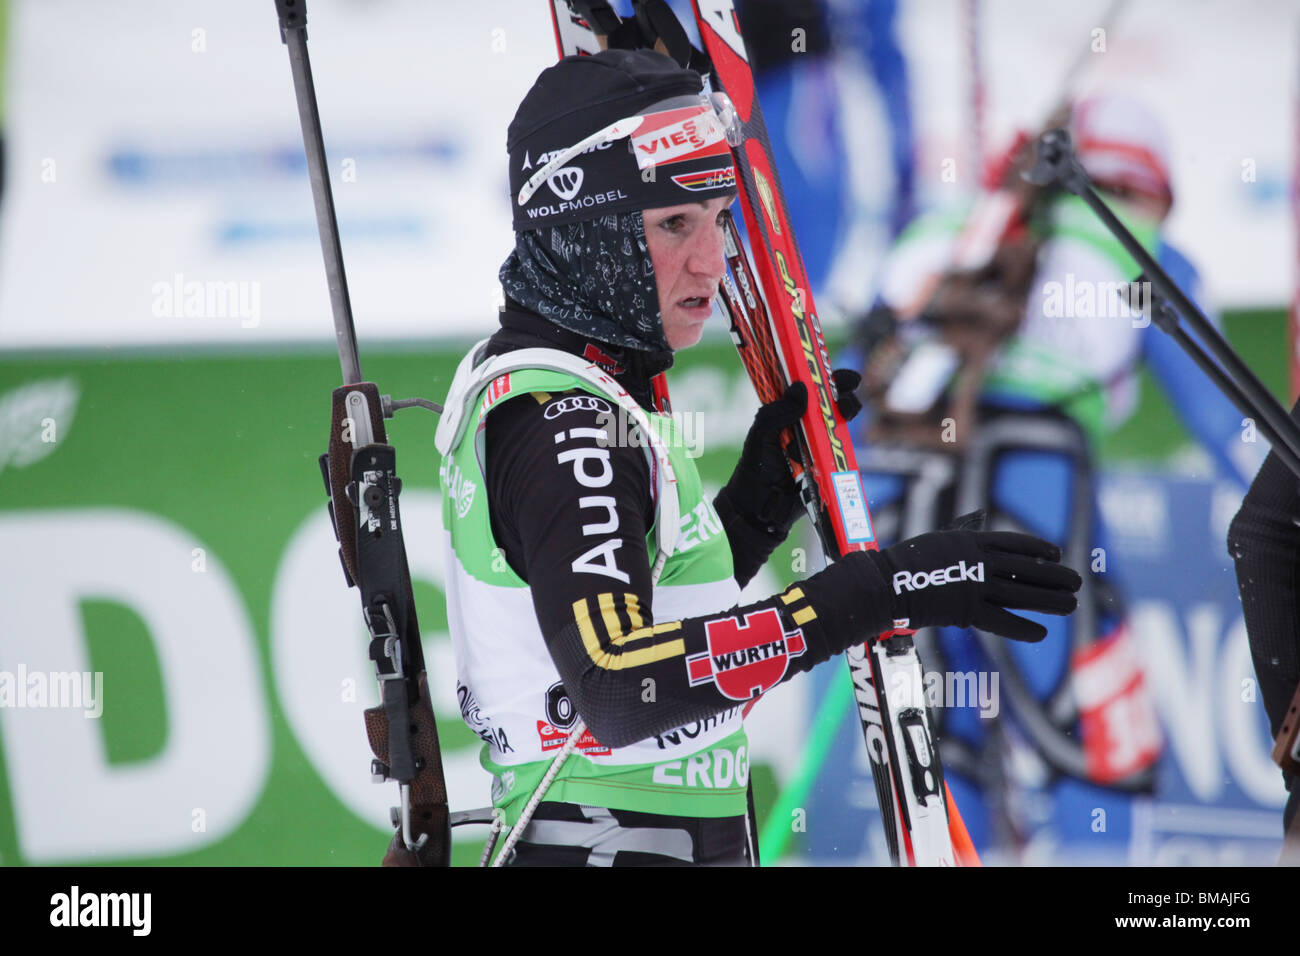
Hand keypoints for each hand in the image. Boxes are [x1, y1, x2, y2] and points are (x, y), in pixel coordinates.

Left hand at [723, 370, 864, 534]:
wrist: (760, 507)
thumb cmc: (755, 467)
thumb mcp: (761, 436)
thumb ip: (777, 412)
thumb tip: (802, 389)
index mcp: (788, 411)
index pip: (812, 386)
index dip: (828, 377)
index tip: (844, 376)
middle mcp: (807, 424)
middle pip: (834, 402)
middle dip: (844, 396)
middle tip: (846, 399)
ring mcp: (819, 444)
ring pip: (841, 425)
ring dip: (844, 420)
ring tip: (834, 425)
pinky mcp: (828, 463)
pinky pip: (841, 451)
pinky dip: (839, 448)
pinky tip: (823, 452)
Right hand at [868, 529, 1081, 641]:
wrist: (888, 582)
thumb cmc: (908, 559)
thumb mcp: (939, 538)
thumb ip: (962, 532)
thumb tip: (978, 520)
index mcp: (972, 541)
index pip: (1016, 544)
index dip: (1039, 549)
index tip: (1057, 554)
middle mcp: (979, 562)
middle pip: (1027, 570)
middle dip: (1055, 576)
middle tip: (1078, 582)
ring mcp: (975, 586)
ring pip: (1021, 594)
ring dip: (1049, 600)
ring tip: (1071, 604)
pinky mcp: (967, 610)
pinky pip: (1001, 620)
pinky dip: (1022, 627)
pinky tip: (1041, 632)